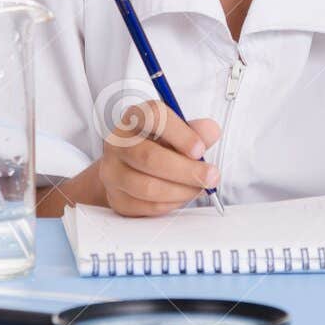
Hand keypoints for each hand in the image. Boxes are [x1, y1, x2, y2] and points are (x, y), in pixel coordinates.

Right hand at [95, 101, 220, 216]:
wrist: (130, 168)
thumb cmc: (158, 145)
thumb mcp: (179, 132)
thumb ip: (196, 131)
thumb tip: (211, 131)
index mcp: (134, 118)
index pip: (153, 117)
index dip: (180, 134)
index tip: (200, 149)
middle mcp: (117, 143)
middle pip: (149, 157)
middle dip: (187, 170)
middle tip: (211, 176)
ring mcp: (113, 172)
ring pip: (148, 187)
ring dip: (182, 190)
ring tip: (199, 187)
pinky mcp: (117, 198)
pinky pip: (148, 207)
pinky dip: (172, 204)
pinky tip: (183, 195)